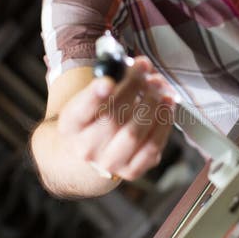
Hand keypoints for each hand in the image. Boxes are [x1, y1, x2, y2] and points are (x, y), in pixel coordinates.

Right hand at [57, 57, 174, 181]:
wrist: (93, 151)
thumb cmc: (95, 116)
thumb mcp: (90, 97)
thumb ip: (109, 80)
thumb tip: (138, 66)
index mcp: (70, 125)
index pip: (80, 111)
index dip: (94, 96)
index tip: (107, 81)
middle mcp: (86, 149)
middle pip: (112, 119)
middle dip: (133, 89)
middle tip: (145, 69)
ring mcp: (109, 163)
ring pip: (134, 133)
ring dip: (152, 105)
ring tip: (159, 86)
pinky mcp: (131, 171)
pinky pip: (152, 147)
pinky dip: (163, 123)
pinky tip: (168, 105)